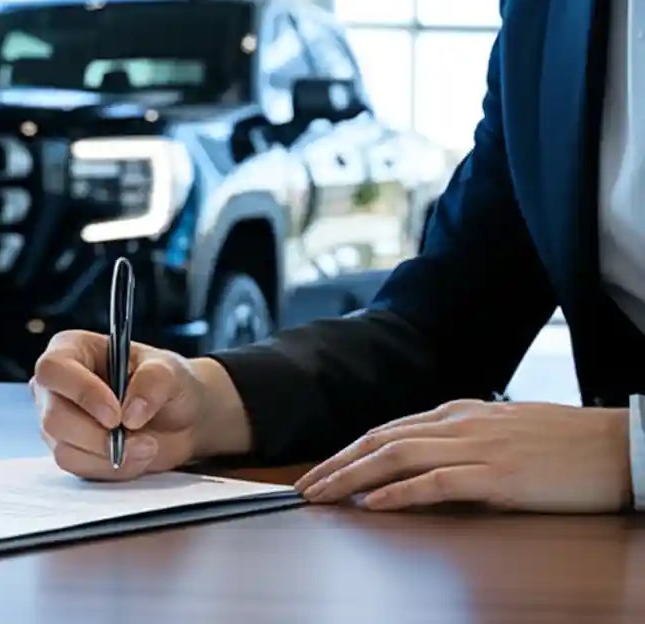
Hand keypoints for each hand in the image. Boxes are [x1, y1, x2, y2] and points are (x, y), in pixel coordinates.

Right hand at [29, 330, 252, 480]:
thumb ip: (152, 382)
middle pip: (54, 418)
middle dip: (99, 436)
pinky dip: (113, 468)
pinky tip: (136, 456)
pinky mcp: (69, 451)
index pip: (53, 369)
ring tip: (148, 446)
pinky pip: (80, 469)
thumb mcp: (169, 371)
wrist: (179, 419)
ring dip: (110, 455)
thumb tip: (130, 414)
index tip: (116, 415)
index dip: (81, 393)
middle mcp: (56, 386)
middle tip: (142, 439)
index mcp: (71, 349)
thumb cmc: (166, 382)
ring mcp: (58, 422)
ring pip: (65, 450)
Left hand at [294, 399, 631, 512]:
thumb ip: (460, 442)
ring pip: (396, 456)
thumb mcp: (501, 432)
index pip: (386, 429)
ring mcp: (477, 447)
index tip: (319, 470)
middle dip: (336, 464)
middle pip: (380, 440)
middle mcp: (460, 423)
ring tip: (321, 495)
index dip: (347, 451)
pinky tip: (372, 505)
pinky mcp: (497, 476)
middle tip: (303, 487)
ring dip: (351, 477)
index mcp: (458, 412)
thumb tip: (421, 465)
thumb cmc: (563, 444)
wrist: (619, 447)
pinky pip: (436, 482)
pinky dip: (399, 492)